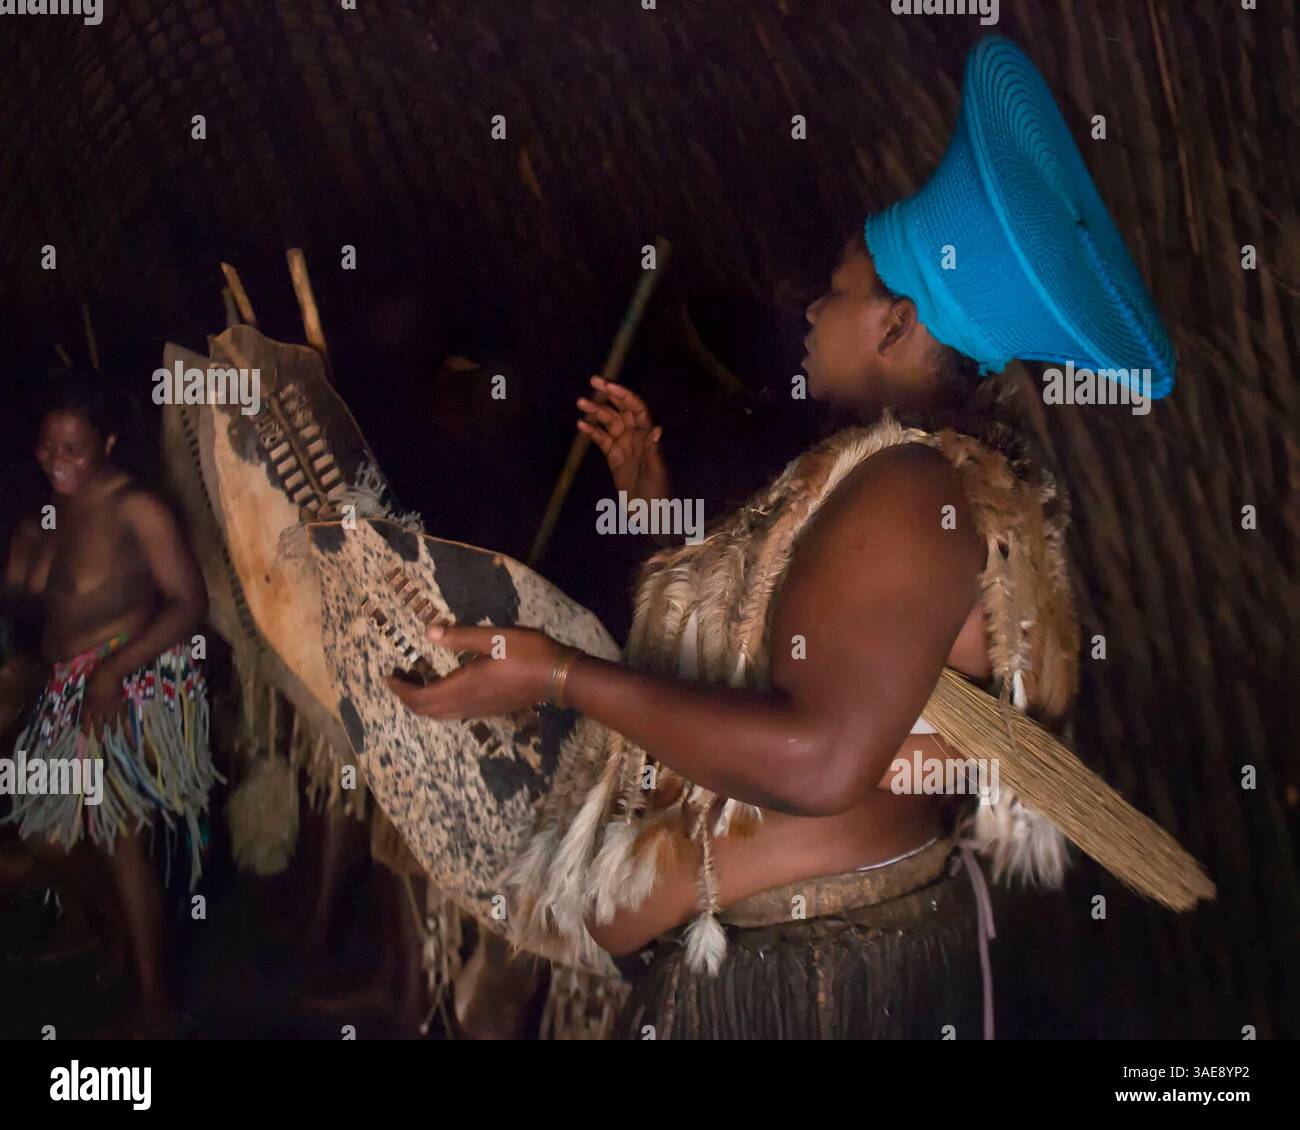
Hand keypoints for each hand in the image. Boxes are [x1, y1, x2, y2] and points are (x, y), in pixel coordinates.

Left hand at [81, 666, 125, 735]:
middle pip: (98, 724)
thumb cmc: (94, 680)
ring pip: (111, 722)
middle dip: (99, 733)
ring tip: (114, 734)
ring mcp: (110, 708)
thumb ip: (87, 701)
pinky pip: (121, 714)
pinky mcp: (119, 704)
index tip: (86, 735)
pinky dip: (123, 720)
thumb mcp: (86, 692)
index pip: (85, 721)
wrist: (109, 675)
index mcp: (88, 706)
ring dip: (112, 729)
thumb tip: (87, 707)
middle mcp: (98, 710)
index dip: (85, 729)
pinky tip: (124, 724)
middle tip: (100, 741)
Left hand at [385, 624, 571, 720]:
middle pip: (427, 711)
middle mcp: (467, 704)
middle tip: (397, 680)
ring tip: (415, 685)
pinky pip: (454, 713)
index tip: (388, 677)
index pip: (421, 698)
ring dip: (423, 704)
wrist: (558, 676)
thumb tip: (427, 632)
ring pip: (441, 715)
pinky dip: (439, 705)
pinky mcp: (490, 710)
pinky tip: (443, 690)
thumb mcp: (494, 638)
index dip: (401, 691)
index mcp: (464, 686)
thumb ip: (459, 637)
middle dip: (408, 698)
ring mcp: (480, 710)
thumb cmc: (527, 652)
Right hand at [576, 376, 669, 503]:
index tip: (608, 386)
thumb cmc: (658, 493)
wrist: (648, 513)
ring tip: (580, 402)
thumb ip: (654, 451)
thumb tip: (656, 429)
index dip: (623, 395)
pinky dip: (592, 431)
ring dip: (596, 411)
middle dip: (608, 394)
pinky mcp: (613, 457)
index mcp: (647, 435)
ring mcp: (623, 445)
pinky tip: (581, 424)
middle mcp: (635, 436)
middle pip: (621, 409)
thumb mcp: (657, 472)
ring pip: (608, 422)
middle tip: (593, 380)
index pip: (636, 408)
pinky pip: (601, 439)